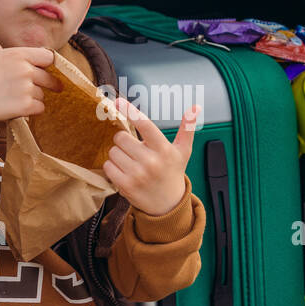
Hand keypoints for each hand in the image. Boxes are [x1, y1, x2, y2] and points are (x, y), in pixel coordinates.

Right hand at [0, 42, 61, 121]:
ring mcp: (26, 89)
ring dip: (35, 97)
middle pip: (48, 78)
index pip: (48, 57)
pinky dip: (33, 109)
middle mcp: (26, 71)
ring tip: (19, 99)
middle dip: (48, 83)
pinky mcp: (25, 107)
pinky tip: (22, 108)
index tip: (45, 69)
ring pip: (42, 94)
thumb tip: (2, 51)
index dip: (47, 64)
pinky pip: (39, 108)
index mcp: (18, 55)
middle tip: (53, 87)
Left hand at [102, 98, 199, 216]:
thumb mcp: (183, 151)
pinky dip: (112, 167)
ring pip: (113, 151)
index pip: (145, 124)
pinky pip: (108, 166)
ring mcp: (138, 174)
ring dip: (118, 155)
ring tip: (131, 162)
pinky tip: (124, 171)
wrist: (168, 205)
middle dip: (125, 141)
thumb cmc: (173, 173)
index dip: (130, 110)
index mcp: (164, 149)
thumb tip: (196, 107)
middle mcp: (151, 161)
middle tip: (135, 150)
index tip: (118, 101)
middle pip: (121, 137)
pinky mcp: (126, 185)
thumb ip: (188, 128)